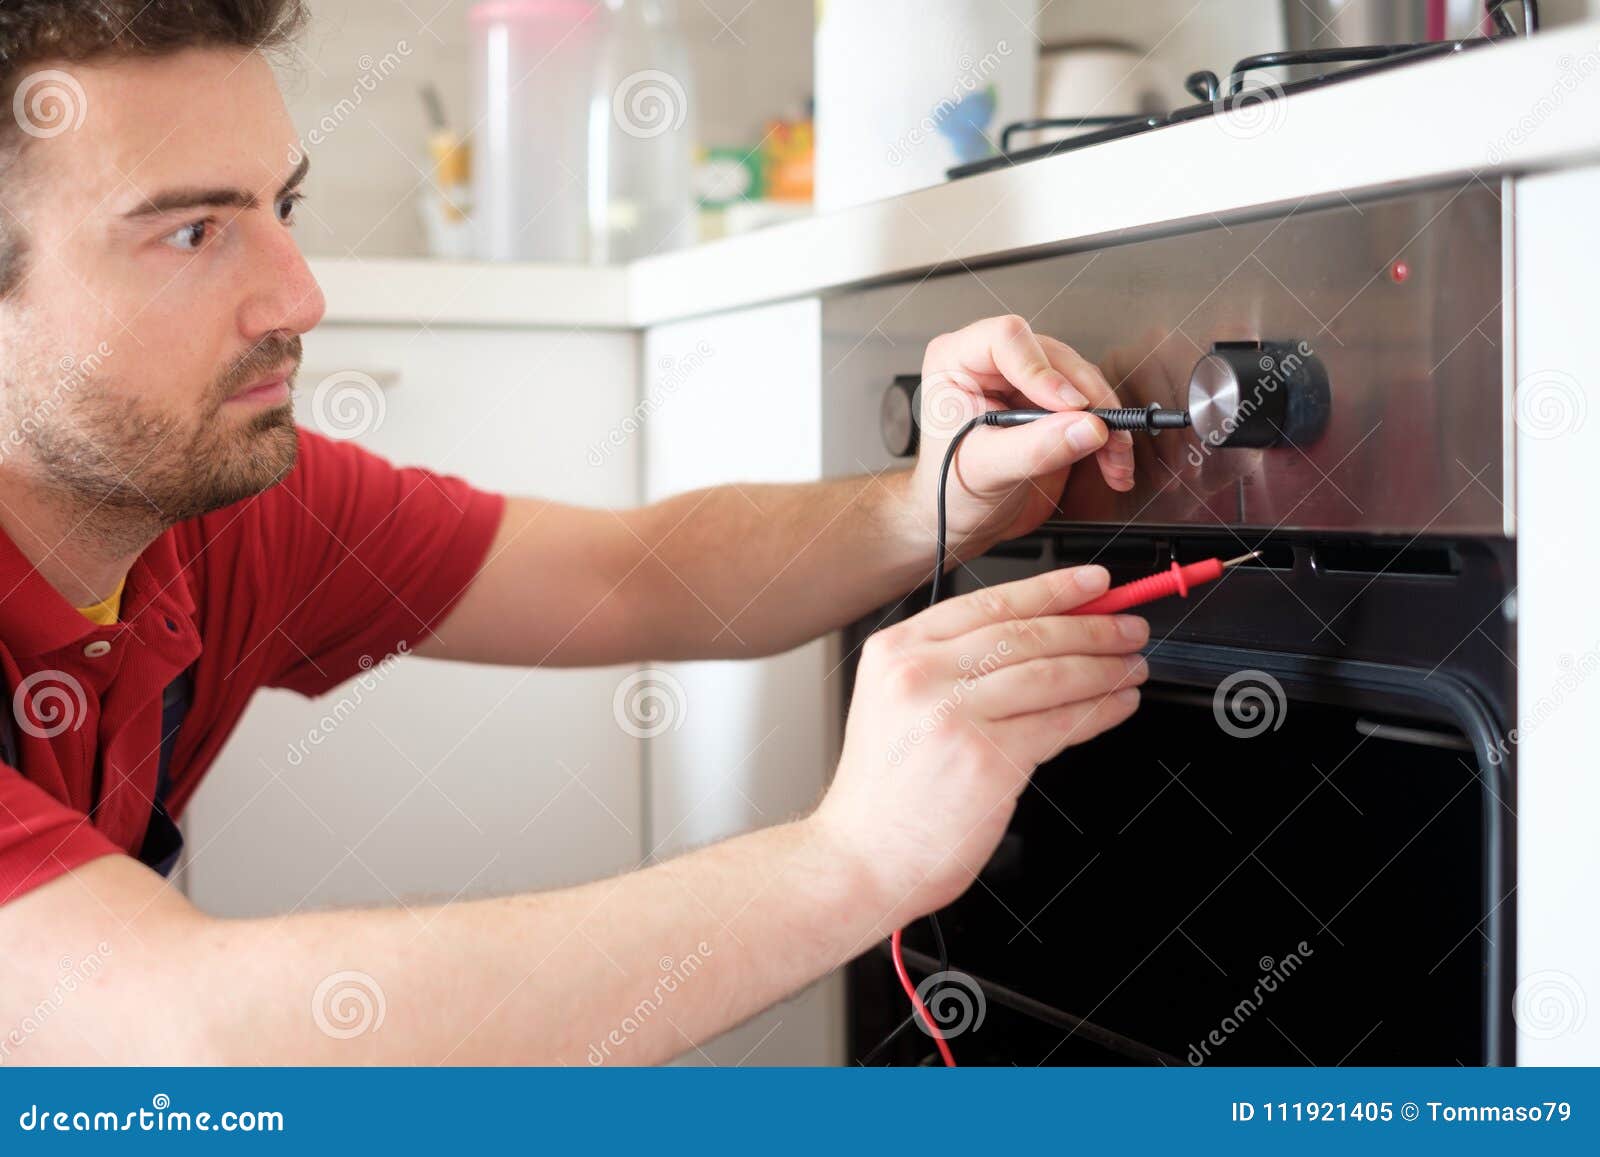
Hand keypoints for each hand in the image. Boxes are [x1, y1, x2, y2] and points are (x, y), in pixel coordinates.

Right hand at [809, 565, 1147, 929]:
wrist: (862, 857)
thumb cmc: (886, 791)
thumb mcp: (897, 703)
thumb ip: (953, 665)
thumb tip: (1043, 632)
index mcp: (896, 651)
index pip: (989, 603)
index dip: (1053, 589)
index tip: (1094, 584)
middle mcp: (921, 675)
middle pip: (1027, 635)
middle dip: (1091, 626)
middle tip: (1127, 626)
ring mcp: (953, 716)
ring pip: (1051, 675)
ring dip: (1104, 667)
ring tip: (1131, 665)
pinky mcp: (987, 760)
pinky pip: (1059, 724)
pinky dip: (1099, 710)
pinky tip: (1117, 704)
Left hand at [908, 315, 1135, 565]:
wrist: (962, 520)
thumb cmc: (950, 491)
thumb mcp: (986, 470)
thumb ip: (1035, 448)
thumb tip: (1087, 428)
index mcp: (957, 362)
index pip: (1007, 339)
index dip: (1042, 370)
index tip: (1070, 407)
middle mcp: (992, 364)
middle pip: (1055, 358)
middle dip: (1089, 401)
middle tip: (1105, 436)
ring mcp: (1025, 382)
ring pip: (1082, 381)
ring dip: (1107, 421)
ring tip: (1115, 459)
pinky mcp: (1052, 406)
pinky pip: (1092, 407)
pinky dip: (1109, 436)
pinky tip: (1115, 464)